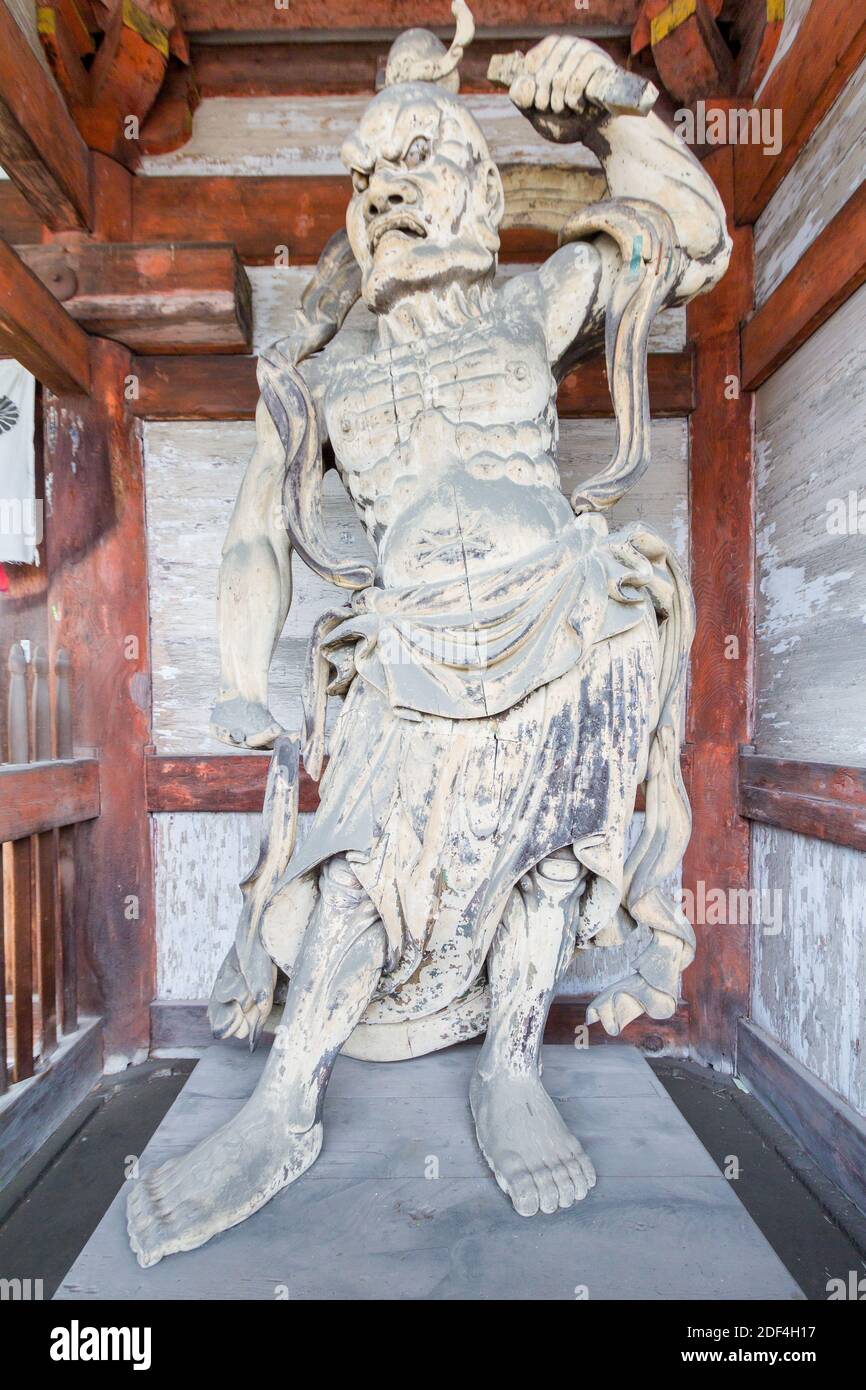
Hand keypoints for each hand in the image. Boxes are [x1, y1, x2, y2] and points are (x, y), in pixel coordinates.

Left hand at [502, 36, 654, 144]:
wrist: (594, 131)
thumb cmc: (564, 119)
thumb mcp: (535, 110)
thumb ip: (521, 96)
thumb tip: (523, 84)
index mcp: (549, 49)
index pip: (530, 64)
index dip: (533, 90)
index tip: (540, 104)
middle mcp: (567, 44)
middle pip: (544, 74)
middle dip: (547, 102)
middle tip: (557, 110)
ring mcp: (585, 50)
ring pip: (560, 79)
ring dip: (561, 105)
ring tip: (570, 109)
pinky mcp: (600, 61)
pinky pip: (577, 83)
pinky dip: (575, 102)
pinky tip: (582, 106)